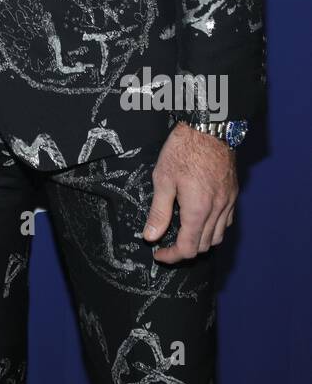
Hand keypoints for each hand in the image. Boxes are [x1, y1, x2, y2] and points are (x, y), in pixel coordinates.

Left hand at [143, 121, 237, 262]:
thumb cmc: (183, 150)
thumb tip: (151, 236)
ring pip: (218, 236)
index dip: (171, 256)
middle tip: (167, 243)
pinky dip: (215, 227)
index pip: (188, 248)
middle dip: (185, 250)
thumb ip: (159, 211)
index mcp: (198, 210)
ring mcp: (228, 202)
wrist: (209, 127)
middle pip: (204, 246)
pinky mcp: (233, 193)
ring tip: (183, 233)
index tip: (158, 253)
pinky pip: (227, 221)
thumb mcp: (163, 179)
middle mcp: (217, 210)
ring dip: (201, 241)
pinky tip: (202, 218)